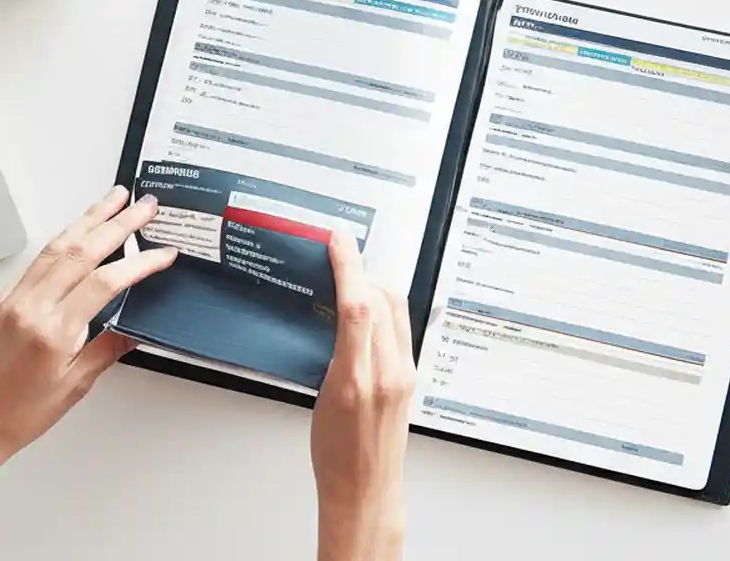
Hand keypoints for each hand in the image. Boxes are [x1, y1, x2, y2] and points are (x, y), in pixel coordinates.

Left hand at [0, 186, 177, 479]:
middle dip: (117, 224)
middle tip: (144, 206)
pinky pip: (36, 263)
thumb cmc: (19, 415)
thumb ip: (106, 350)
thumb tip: (134, 327)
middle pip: (81, 252)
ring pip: (56, 248)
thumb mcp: (74, 387)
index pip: (105, 283)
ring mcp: (11, 300)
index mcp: (52, 332)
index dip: (139, 263)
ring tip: (113, 200)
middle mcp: (30, 308)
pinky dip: (61, 242)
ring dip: (87, 220)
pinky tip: (77, 232)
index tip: (164, 253)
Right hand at [312, 233, 414, 560]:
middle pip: (380, 299)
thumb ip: (331, 353)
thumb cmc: (336, 455)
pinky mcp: (409, 378)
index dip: (347, 265)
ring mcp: (404, 374)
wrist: (365, 490)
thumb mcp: (321, 399)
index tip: (337, 239)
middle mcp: (389, 372)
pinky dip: (380, 308)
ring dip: (372, 285)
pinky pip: (398, 328)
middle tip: (335, 254)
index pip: (358, 305)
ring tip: (348, 276)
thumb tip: (332, 310)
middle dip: (359, 270)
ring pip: (394, 309)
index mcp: (359, 378)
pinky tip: (364, 309)